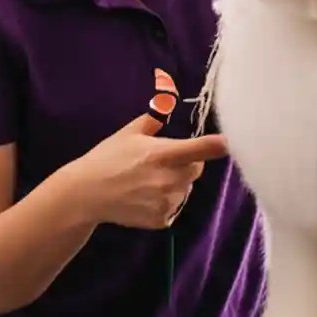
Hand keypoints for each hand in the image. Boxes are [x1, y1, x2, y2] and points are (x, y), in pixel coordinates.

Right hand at [64, 71, 228, 229]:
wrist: (86, 194)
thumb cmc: (107, 158)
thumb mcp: (128, 133)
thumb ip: (153, 118)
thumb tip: (168, 97)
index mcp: (163, 153)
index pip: (202, 149)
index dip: (219, 145)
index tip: (230, 143)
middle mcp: (169, 179)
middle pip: (196, 169)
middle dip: (187, 163)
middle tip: (163, 161)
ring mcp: (166, 202)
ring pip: (186, 190)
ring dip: (176, 184)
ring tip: (148, 182)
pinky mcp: (162, 220)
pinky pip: (174, 208)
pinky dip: (165, 203)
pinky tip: (144, 197)